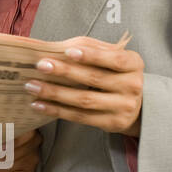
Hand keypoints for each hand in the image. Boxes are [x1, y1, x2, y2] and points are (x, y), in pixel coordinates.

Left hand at [25, 36, 144, 135]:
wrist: (137, 105)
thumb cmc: (115, 73)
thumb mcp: (110, 58)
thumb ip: (90, 49)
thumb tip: (56, 48)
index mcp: (133, 64)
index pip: (114, 59)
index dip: (92, 56)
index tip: (68, 51)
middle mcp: (132, 86)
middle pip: (95, 79)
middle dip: (65, 72)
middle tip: (41, 65)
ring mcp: (124, 106)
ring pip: (85, 100)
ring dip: (55, 93)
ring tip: (33, 86)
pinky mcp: (112, 123)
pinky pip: (81, 116)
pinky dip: (57, 110)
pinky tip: (40, 104)